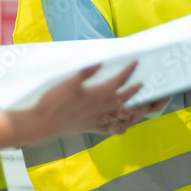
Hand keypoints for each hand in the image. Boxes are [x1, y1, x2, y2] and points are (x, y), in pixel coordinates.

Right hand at [16, 62, 159, 143]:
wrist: (43, 123)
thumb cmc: (54, 101)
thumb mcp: (69, 81)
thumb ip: (86, 72)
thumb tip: (100, 61)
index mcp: (99, 95)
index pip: (120, 81)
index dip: (129, 71)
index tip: (135, 62)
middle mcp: (103, 109)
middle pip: (128, 100)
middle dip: (140, 92)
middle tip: (147, 85)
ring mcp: (99, 120)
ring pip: (125, 117)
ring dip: (136, 111)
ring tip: (143, 105)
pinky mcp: (93, 128)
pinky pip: (113, 129)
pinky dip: (122, 126)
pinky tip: (125, 124)